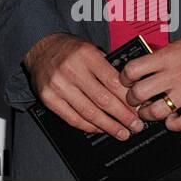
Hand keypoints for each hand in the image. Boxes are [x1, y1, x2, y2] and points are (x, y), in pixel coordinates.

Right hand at [23, 32, 144, 139]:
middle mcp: (71, 69)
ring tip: (122, 133)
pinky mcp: (49, 98)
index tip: (140, 109)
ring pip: (89, 112)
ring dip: (109, 126)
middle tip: (136, 126)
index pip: (113, 81)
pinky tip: (100, 129)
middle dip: (123, 116)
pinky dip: (89, 127)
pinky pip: (73, 118)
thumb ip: (108, 67)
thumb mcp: (91, 49)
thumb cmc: (70, 50)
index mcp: (86, 54)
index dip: (129, 99)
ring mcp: (58, 85)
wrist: (40, 48)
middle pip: (103, 99)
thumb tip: (131, 90)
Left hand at [120, 31, 180, 131]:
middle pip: (140, 93)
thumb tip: (142, 65)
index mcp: (167, 58)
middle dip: (132, 98)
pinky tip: (171, 119)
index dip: (124, 77)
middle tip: (134, 98)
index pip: (133, 70)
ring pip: (156, 112)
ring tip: (148, 111)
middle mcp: (175, 76)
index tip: (125, 80)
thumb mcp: (178, 45)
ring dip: (148, 114)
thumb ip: (160, 57)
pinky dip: (173, 125)